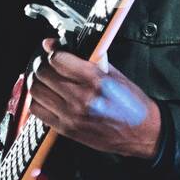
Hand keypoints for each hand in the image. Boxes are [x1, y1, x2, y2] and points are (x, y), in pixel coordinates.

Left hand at [26, 37, 161, 159]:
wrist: (142, 133)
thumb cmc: (131, 104)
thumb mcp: (114, 74)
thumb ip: (89, 59)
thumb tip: (63, 46)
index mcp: (95, 80)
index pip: (57, 59)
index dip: (53, 51)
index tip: (53, 50)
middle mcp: (81, 98)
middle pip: (43, 73)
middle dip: (42, 64)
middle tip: (46, 63)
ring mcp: (71, 115)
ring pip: (36, 91)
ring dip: (37, 81)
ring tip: (44, 78)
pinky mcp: (66, 129)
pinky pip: (38, 110)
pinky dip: (37, 100)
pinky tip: (45, 96)